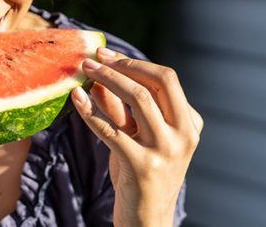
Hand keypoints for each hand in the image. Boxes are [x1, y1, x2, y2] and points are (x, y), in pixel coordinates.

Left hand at [71, 47, 202, 226]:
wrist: (146, 222)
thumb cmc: (140, 176)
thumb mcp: (135, 136)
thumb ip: (120, 106)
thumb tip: (100, 74)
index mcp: (189, 124)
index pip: (165, 78)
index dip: (133, 62)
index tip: (105, 55)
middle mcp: (184, 135)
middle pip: (158, 82)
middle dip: (123, 65)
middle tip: (93, 59)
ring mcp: (166, 151)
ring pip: (138, 99)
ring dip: (106, 79)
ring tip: (83, 71)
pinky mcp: (142, 167)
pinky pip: (111, 129)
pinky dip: (90, 111)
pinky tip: (76, 98)